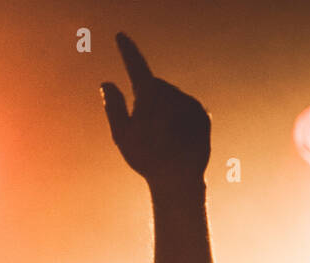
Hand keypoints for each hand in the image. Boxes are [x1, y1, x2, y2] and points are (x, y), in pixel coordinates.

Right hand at [100, 32, 210, 190]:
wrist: (179, 180)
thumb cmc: (145, 159)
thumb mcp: (121, 134)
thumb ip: (113, 105)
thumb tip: (106, 82)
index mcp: (149, 96)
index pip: (135, 66)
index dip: (127, 51)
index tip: (121, 36)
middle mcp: (173, 94)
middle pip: (155, 87)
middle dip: (147, 99)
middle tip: (143, 129)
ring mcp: (190, 103)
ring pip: (172, 98)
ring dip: (164, 111)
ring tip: (161, 139)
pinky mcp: (203, 114)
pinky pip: (187, 109)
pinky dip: (179, 119)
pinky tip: (175, 139)